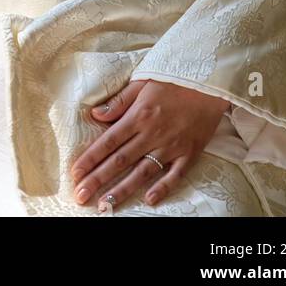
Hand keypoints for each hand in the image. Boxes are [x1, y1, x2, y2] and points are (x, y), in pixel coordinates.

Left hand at [70, 79, 230, 210]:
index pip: (109, 141)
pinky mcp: (189, 153)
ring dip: (122, 190)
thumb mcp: (142, 82)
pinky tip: (148, 200)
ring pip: (143, 172)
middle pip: (121, 160)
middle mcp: (152, 133)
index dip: (91, 158)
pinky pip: (175, 174)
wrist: (209, 82)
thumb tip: (95, 115)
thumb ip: (119, 101)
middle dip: (98, 179)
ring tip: (104, 205)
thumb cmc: (173, 80)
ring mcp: (171, 145)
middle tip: (81, 195)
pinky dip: (163, 188)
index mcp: (139, 115)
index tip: (75, 173)